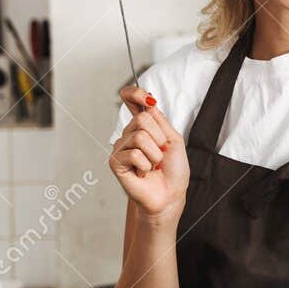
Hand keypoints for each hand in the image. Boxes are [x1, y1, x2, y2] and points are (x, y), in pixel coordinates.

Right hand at [109, 87, 189, 218]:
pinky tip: (143, 172)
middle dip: (159, 138)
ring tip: (153, 165)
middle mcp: (129, 133)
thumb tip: (148, 99)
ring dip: (154, 154)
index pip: (131, 100)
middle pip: (142, 119)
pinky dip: (145, 165)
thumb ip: (159, 119)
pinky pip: (134, 153)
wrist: (170, 194)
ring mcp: (121, 147)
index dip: (135, 93)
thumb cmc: (173, 170)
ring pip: (139, 136)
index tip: (146, 97)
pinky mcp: (116, 161)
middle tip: (160, 154)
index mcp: (143, 126)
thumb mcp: (173, 139)